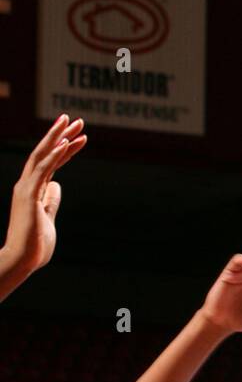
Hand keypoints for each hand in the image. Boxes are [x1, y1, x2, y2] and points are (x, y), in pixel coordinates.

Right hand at [2, 116, 86, 278]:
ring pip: (42, 156)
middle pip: (45, 153)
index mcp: (32, 190)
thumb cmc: (34, 245)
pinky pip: (42, 171)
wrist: (21, 262)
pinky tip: (64, 144)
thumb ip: (51, 201)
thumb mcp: (48, 218)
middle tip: (77, 119)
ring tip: (72, 122)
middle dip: (61, 135)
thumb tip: (56, 185)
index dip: (65, 149)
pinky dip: (53, 156)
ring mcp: (26, 189)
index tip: (80, 137)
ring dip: (57, 137)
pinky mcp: (28, 196)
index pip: (51, 164)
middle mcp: (27, 185)